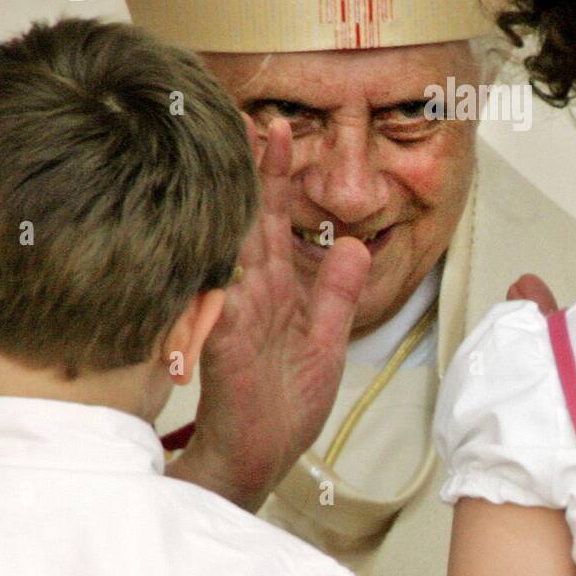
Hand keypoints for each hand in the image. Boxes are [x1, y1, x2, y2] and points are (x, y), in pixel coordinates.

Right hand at [168, 118, 370, 510]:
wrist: (262, 455)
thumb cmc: (283, 402)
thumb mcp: (327, 337)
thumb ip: (337, 291)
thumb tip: (355, 245)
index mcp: (274, 286)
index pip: (274, 219)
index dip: (278, 175)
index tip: (281, 130)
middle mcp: (249, 291)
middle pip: (250, 219)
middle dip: (252, 171)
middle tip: (251, 121)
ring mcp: (233, 312)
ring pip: (230, 247)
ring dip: (233, 203)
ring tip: (234, 156)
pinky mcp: (224, 342)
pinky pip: (220, 298)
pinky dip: (219, 268)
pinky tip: (221, 233)